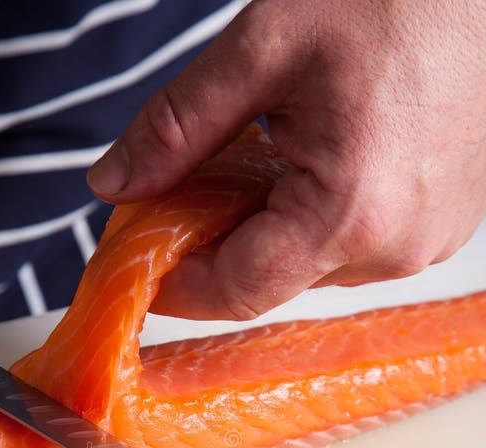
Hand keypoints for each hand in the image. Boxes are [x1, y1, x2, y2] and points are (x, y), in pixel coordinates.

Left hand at [87, 0, 485, 319]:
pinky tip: (313, 161)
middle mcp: (394, 249)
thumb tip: (113, 183)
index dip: (176, 286)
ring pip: (310, 266)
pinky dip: (316, 218)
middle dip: (217, 245)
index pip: (235, 291)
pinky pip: (354, 247)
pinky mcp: (441, 228)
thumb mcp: (264, 47)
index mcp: (348, 213)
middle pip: (270, 281)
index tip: (138, 262)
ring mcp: (426, 243)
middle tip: (184, 190)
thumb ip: (179, 126)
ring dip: (269, 227)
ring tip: (262, 158)